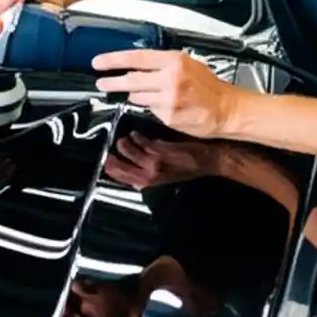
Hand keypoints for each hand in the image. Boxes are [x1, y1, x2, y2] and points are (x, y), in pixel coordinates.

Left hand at [93, 50, 246, 138]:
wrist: (226, 109)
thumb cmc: (208, 86)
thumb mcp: (187, 65)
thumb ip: (162, 64)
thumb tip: (137, 66)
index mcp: (174, 62)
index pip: (136, 58)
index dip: (114, 60)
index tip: (98, 62)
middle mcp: (169, 79)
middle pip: (131, 79)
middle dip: (112, 82)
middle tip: (101, 82)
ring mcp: (167, 99)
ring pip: (138, 96)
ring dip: (134, 95)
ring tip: (138, 93)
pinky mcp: (167, 116)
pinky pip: (150, 110)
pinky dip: (150, 107)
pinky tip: (162, 105)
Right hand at [104, 131, 224, 188]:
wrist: (209, 160)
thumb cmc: (189, 168)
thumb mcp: (166, 178)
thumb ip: (149, 176)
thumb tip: (134, 175)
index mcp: (150, 183)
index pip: (123, 178)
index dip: (113, 171)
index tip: (106, 163)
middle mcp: (151, 175)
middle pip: (122, 167)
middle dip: (113, 160)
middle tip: (108, 152)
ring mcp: (155, 162)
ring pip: (130, 152)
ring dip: (124, 144)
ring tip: (124, 139)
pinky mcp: (161, 150)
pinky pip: (142, 142)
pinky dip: (137, 137)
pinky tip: (136, 134)